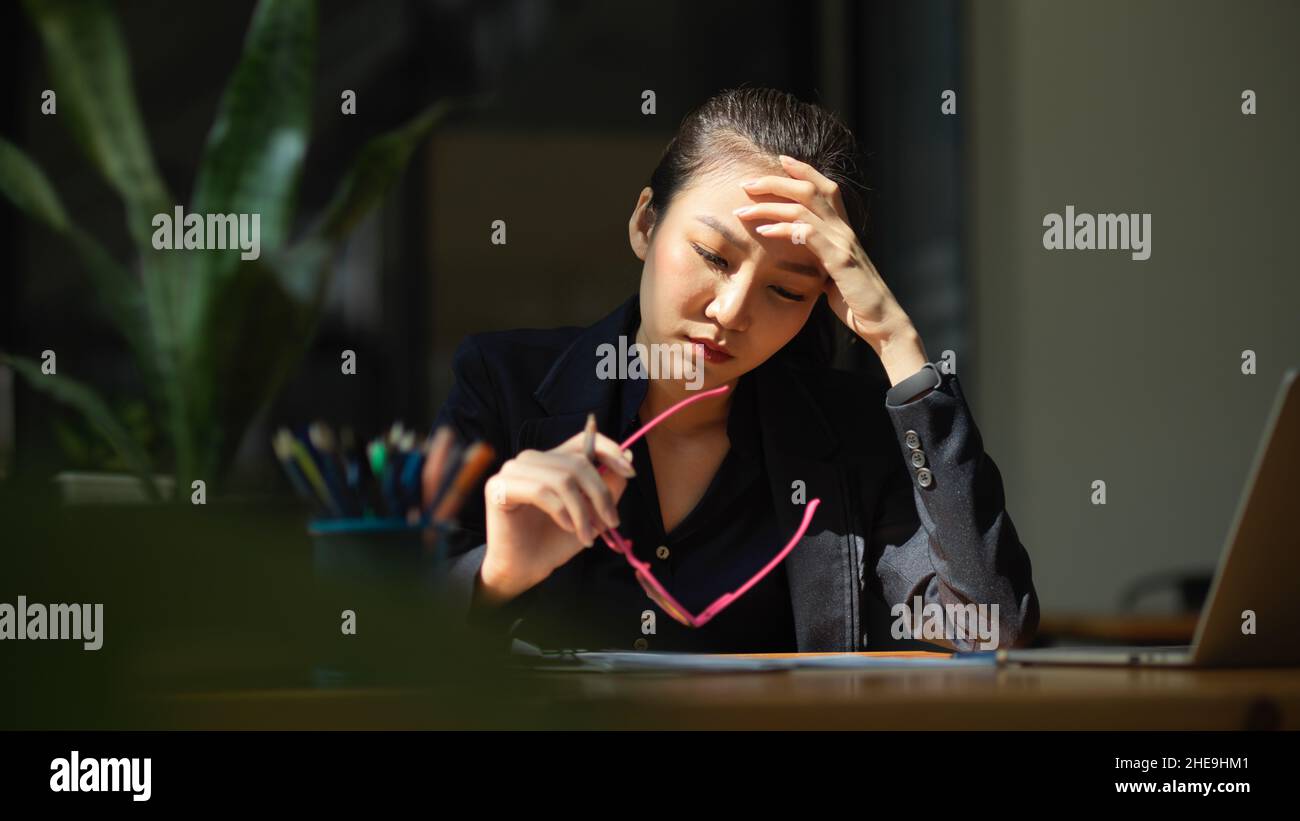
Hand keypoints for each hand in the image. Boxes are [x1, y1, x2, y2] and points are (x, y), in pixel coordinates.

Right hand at [476, 429, 636, 603]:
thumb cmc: (554, 541)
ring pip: (562, 479)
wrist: (525, 569)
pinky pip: (540, 491)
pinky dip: (561, 511)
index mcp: (552, 460)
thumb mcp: (592, 513)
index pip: (582, 441)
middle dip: (601, 494)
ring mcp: (513, 470)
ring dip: (582, 511)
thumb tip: (628, 457)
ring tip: (588, 535)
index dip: (609, 450)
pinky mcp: (499, 487)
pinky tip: (567, 527)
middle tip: (611, 522)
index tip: (629, 472)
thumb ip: (609, 486)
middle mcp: (531, 459)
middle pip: (578, 462)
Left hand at [732, 154, 924, 365]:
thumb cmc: (855, 299)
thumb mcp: (833, 272)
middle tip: (745, 183)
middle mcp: (844, 229)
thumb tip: (801, 253)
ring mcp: (843, 242)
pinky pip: (808, 235)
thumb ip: (819, 256)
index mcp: (843, 229)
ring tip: (743, 210)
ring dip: (769, 206)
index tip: (779, 160)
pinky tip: (763, 232)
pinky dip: (783, 229)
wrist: (881, 321)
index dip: (804, 170)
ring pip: (804, 208)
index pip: (825, 187)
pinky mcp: (839, 260)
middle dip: (775, 182)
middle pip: (809, 190)